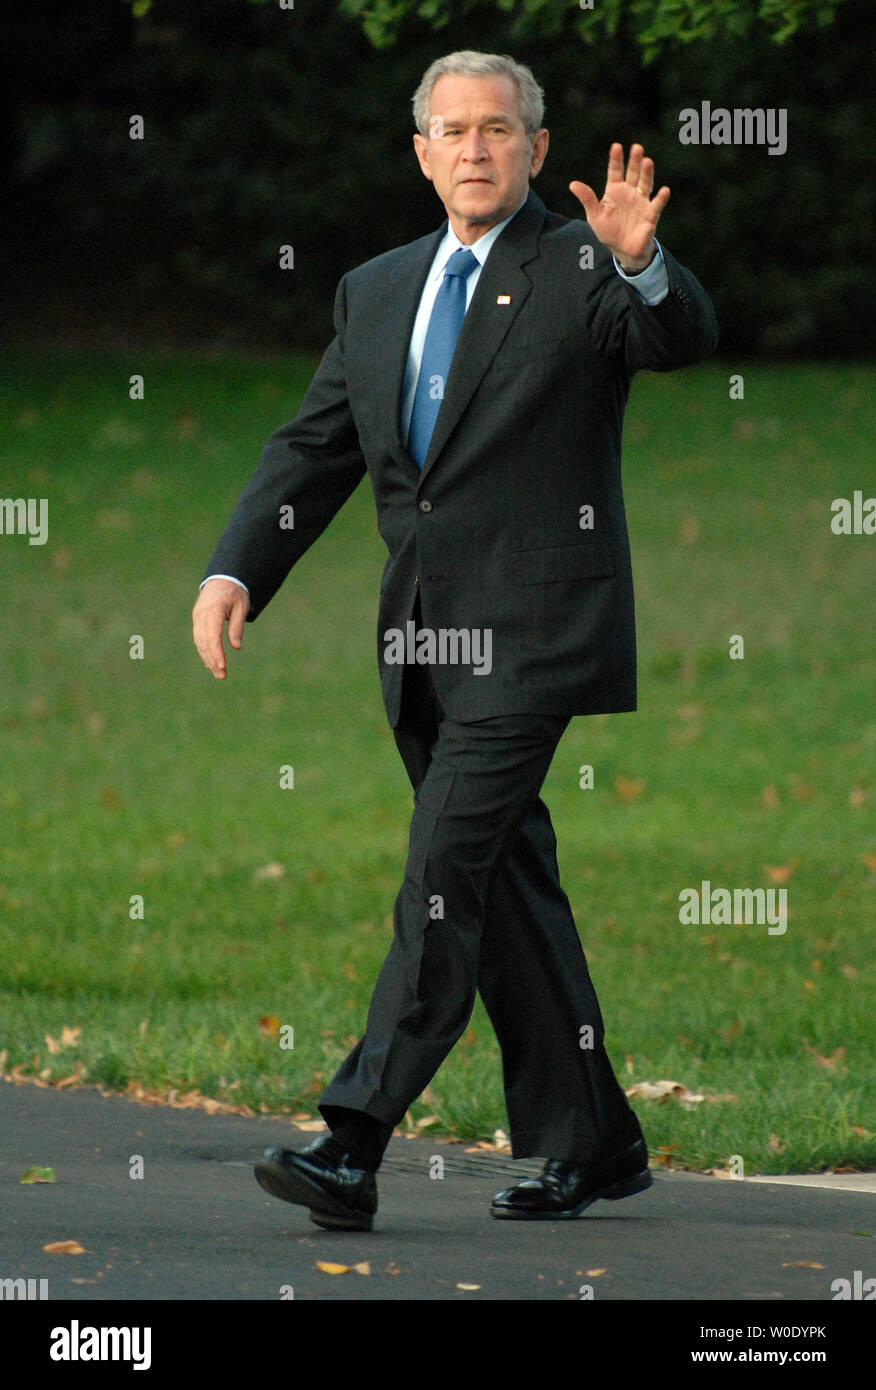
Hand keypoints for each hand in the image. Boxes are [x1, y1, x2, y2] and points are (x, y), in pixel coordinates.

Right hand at [192, 577, 249, 678]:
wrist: (222, 578)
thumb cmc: (235, 592)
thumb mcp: (241, 607)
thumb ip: (237, 627)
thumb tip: (236, 647)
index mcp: (213, 609)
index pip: (213, 636)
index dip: (217, 653)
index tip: (223, 666)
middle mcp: (201, 614)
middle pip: (205, 642)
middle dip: (212, 660)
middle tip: (222, 676)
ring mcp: (197, 617)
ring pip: (200, 642)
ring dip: (208, 659)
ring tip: (218, 673)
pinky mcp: (197, 620)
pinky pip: (199, 638)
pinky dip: (204, 651)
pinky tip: (211, 663)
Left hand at [569, 143, 669, 269]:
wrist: (622, 249)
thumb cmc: (608, 230)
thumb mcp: (595, 215)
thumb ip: (587, 199)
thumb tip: (572, 184)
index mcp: (615, 189)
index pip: (615, 171)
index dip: (616, 159)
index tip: (616, 146)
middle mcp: (630, 191)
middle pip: (633, 173)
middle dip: (634, 161)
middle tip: (636, 147)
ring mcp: (641, 201)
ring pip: (645, 184)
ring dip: (647, 173)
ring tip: (647, 162)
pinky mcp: (650, 214)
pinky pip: (657, 205)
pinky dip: (661, 198)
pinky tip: (664, 191)